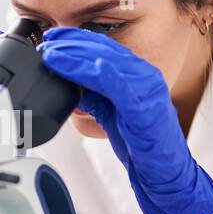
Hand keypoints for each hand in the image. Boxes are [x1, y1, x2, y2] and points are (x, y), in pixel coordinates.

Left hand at [37, 26, 212, 213]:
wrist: (165, 175)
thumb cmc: (142, 147)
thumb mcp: (111, 115)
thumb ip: (94, 98)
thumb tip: (70, 85)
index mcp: (138, 76)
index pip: (105, 48)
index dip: (77, 40)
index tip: (52, 37)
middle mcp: (145, 76)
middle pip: (105, 50)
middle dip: (72, 43)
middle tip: (47, 40)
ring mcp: (147, 90)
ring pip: (108, 62)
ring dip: (76, 56)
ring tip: (52, 53)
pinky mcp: (145, 107)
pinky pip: (119, 85)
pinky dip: (99, 73)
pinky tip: (83, 67)